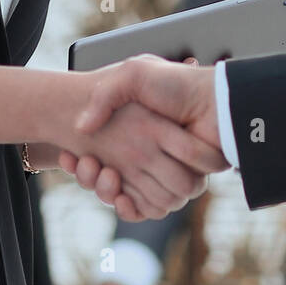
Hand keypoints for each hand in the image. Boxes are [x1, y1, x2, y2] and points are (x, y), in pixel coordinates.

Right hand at [74, 56, 224, 220]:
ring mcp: (158, 173)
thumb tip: (81, 128)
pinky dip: (128, 207)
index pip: (95, 160)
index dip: (83, 163)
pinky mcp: (173, 189)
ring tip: (98, 169)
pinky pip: (144, 209)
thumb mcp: (133, 74)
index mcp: (133, 135)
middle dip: (89, 177)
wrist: (212, 101)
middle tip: (85, 163)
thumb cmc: (176, 85)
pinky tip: (118, 194)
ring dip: (103, 189)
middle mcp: (144, 156)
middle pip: (104, 181)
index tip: (73, 155)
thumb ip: (105, 95)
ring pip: (118, 195)